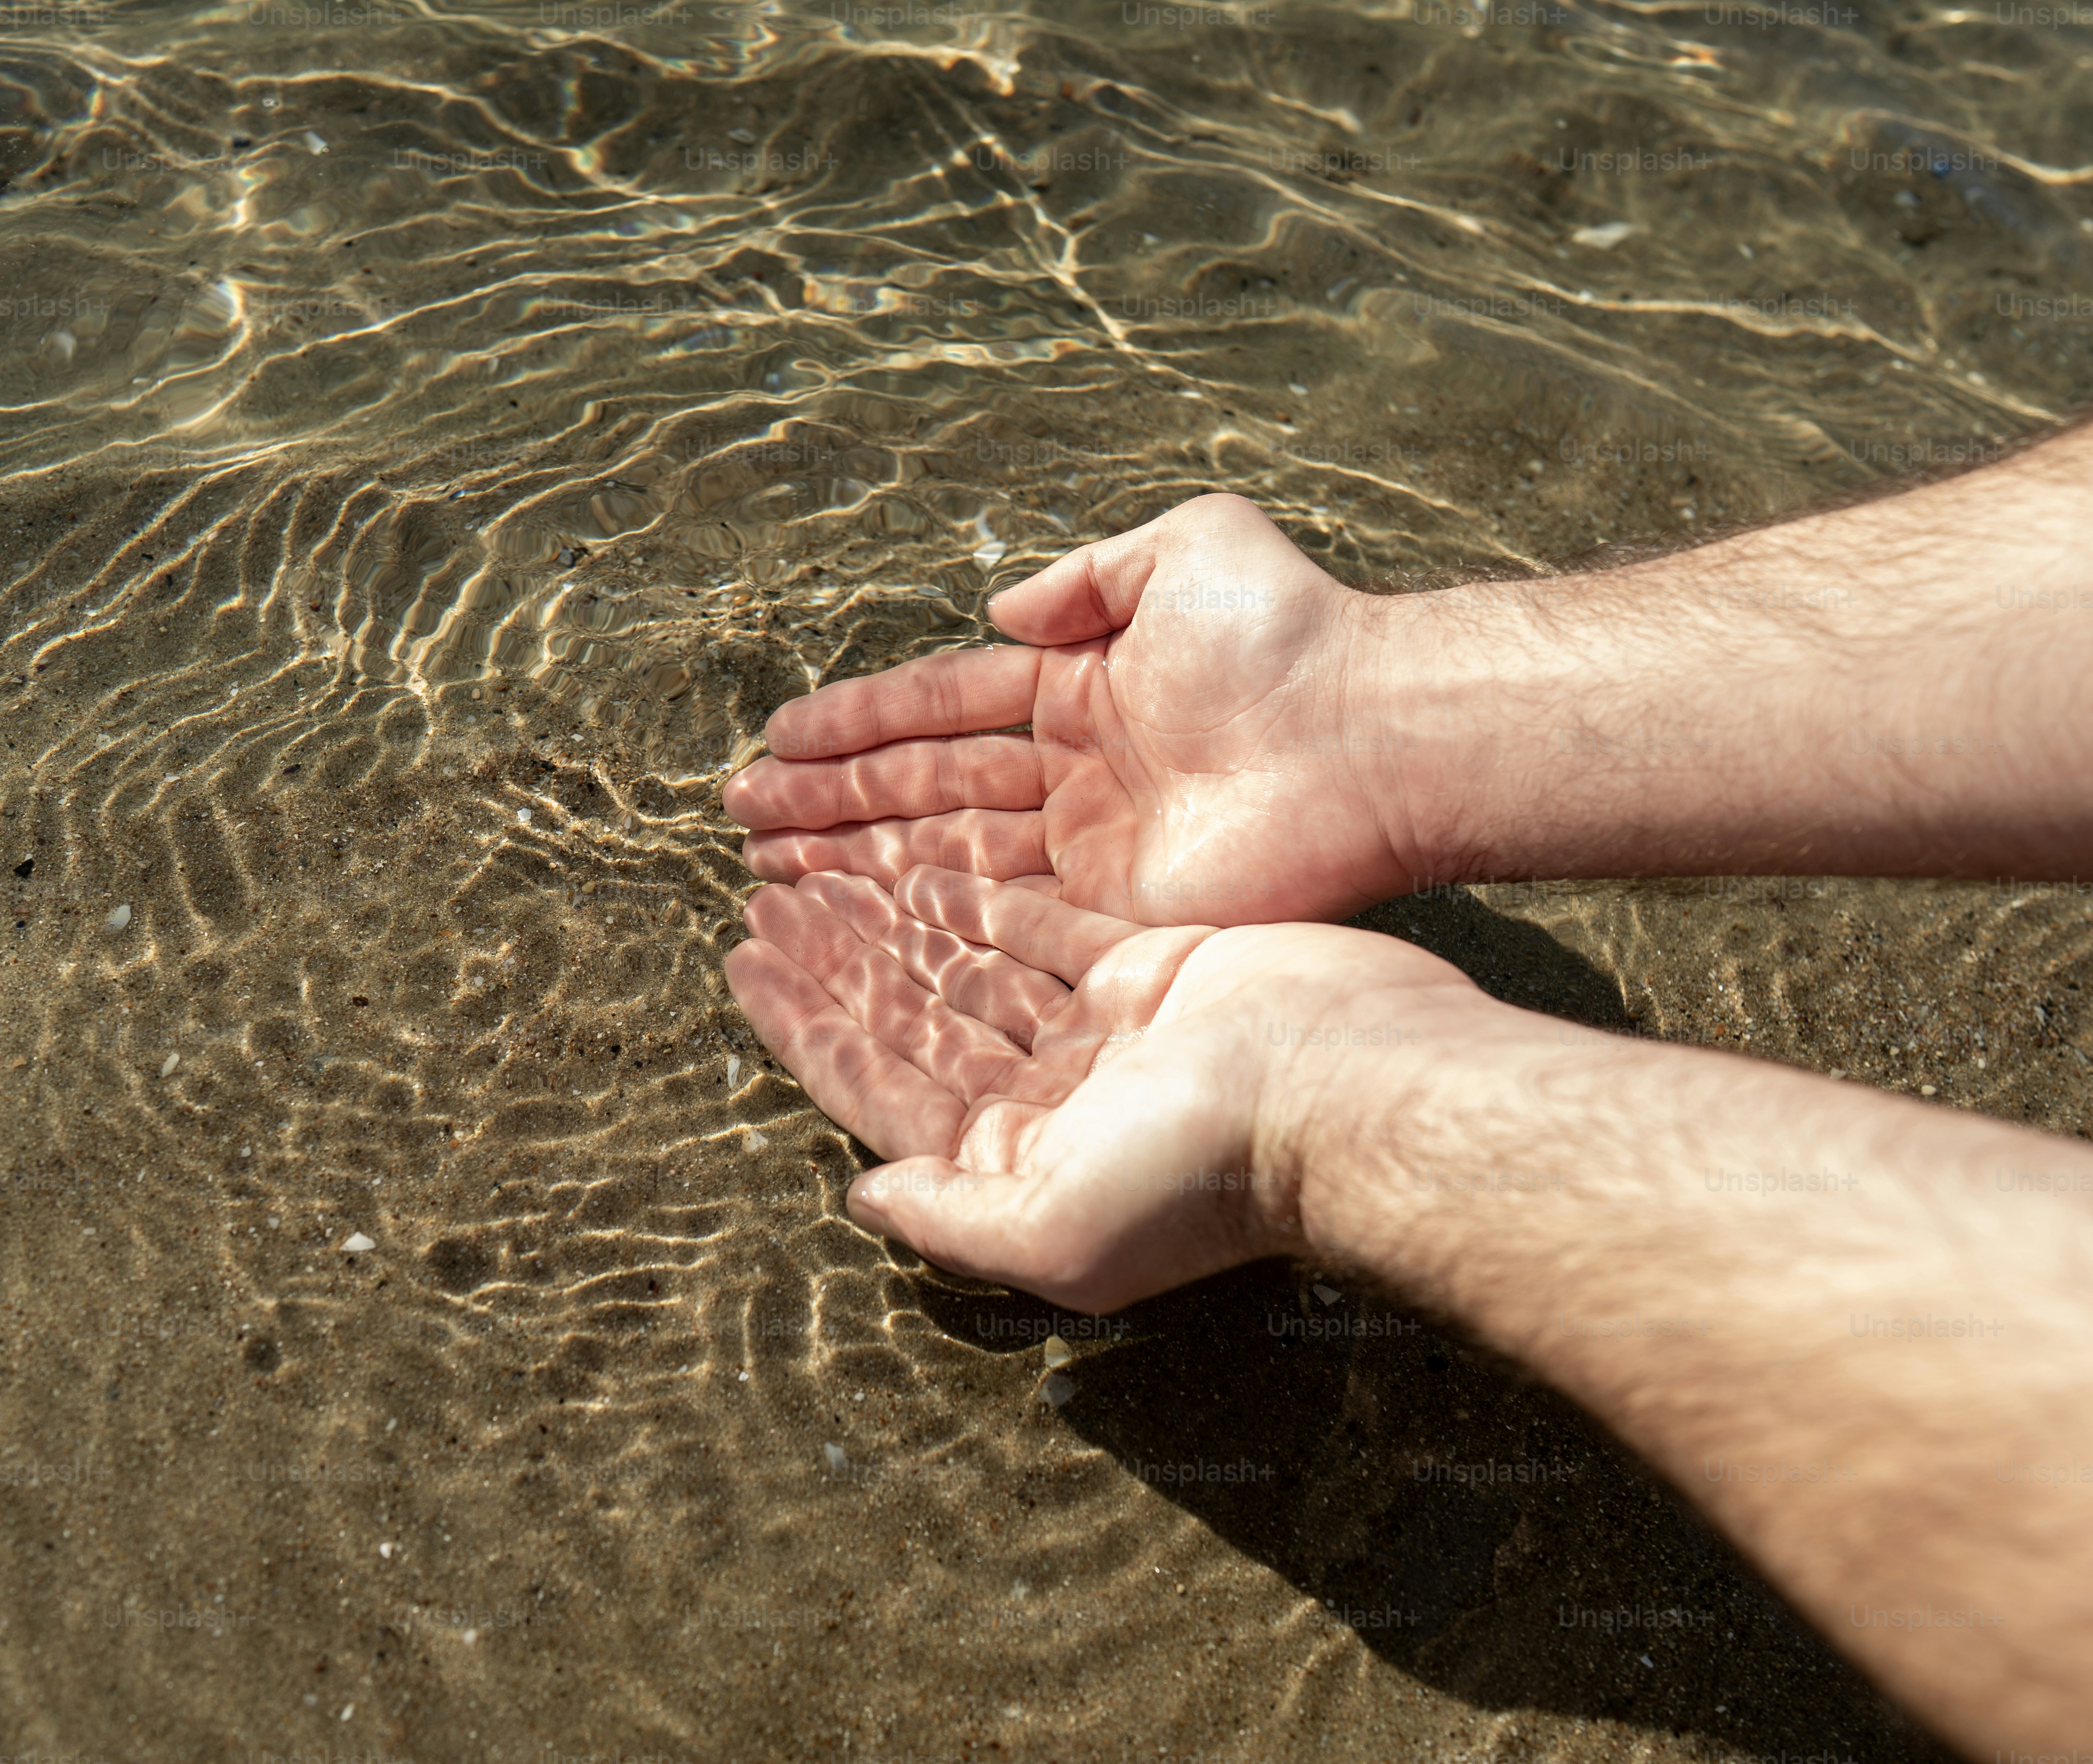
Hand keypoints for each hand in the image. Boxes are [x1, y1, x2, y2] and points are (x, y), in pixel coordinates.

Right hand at [721, 494, 1450, 925]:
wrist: (1364, 732)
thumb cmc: (1286, 633)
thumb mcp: (1187, 547)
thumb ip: (1089, 573)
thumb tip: (1005, 605)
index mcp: (1081, 689)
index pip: (944, 707)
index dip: (859, 723)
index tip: (779, 739)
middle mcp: (1073, 774)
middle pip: (923, 791)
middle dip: (829, 805)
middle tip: (741, 818)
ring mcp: (1089, 850)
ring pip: (941, 856)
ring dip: (850, 864)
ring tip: (763, 872)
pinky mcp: (1112, 914)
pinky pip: (996, 915)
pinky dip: (918, 917)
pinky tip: (844, 918)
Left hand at [722, 864, 1482, 1309]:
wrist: (1347, 1087)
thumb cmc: (1202, 1171)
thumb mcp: (1054, 1230)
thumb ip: (949, 1220)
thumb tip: (863, 1194)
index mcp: (1020, 1166)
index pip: (883, 1088)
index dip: (809, 1029)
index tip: (745, 964)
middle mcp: (1054, 1101)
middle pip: (917, 1017)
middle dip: (838, 962)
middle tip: (764, 896)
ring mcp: (1102, 1032)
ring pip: (969, 963)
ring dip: (893, 919)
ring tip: (816, 868)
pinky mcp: (1149, 966)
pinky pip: (1041, 922)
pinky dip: (979, 892)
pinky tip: (917, 862)